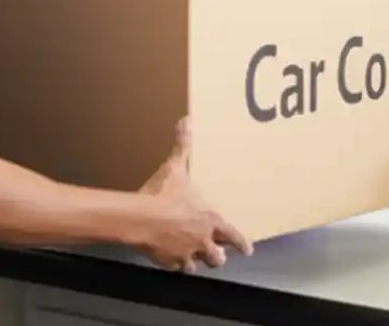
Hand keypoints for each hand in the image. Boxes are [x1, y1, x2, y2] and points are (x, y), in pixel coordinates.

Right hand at [137, 118, 252, 272]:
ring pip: (197, 266)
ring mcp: (186, 254)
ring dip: (197, 262)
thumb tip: (186, 121)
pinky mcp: (169, 263)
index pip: (233, 236)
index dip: (242, 243)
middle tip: (218, 255)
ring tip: (193, 260)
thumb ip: (182, 146)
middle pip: (218, 258)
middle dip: (218, 256)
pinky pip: (176, 267)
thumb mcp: (174, 167)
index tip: (248, 250)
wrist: (140, 218)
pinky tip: (170, 258)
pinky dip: (174, 264)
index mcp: (210, 220)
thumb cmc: (163, 194)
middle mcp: (203, 240)